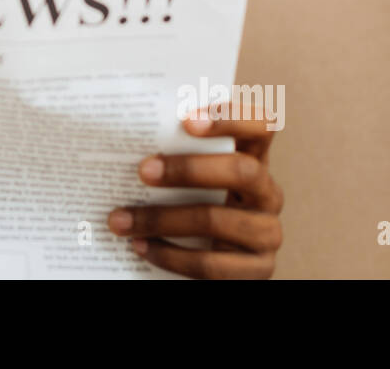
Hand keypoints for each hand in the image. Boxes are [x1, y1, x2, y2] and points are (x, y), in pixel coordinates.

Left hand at [107, 112, 282, 278]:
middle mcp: (267, 193)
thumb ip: (173, 153)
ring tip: (121, 219)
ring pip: (217, 220)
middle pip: (242, 171)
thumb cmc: (189, 202)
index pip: (262, 125)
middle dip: (188, 169)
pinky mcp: (258, 270)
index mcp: (255, 157)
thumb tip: (125, 139)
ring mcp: (267, 233)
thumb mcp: (189, 176)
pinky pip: (211, 264)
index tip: (187, 121)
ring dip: (162, 219)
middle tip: (143, 170)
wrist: (211, 261)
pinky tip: (140, 246)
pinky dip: (170, 256)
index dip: (230, 118)